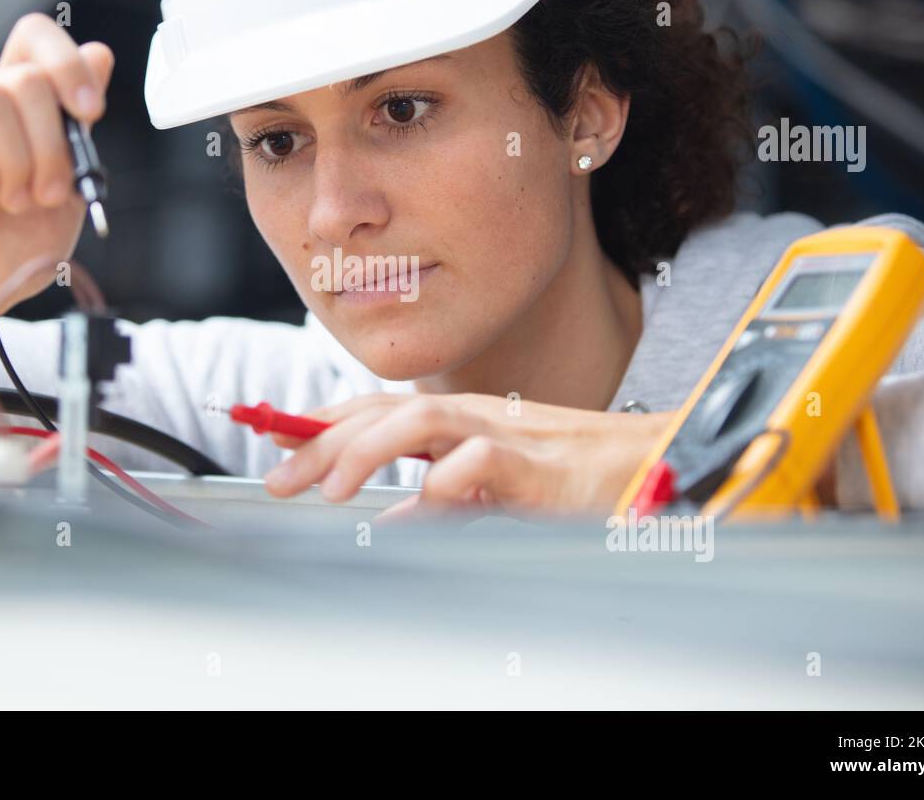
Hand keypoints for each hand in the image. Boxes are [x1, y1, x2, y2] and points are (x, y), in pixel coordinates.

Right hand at [0, 13, 113, 341]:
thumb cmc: (9, 247)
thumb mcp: (67, 197)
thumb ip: (81, 133)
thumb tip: (100, 53)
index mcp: (18, 109)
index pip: (33, 38)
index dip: (66, 62)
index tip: (90, 114)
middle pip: (22, 78)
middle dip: (53, 144)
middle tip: (50, 194)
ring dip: (18, 161)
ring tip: (15, 202)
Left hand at [262, 393, 674, 519]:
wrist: (649, 464)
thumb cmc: (572, 472)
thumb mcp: (494, 486)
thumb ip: (444, 498)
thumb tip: (394, 518)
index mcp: (460, 416)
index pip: (376, 406)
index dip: (323, 419)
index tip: (274, 436)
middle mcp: (473, 414)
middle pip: (382, 410)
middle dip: (322, 440)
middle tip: (277, 478)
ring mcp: (504, 432)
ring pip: (420, 419)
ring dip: (367, 450)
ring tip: (330, 490)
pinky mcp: (535, 464)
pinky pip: (479, 464)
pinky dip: (442, 482)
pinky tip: (414, 506)